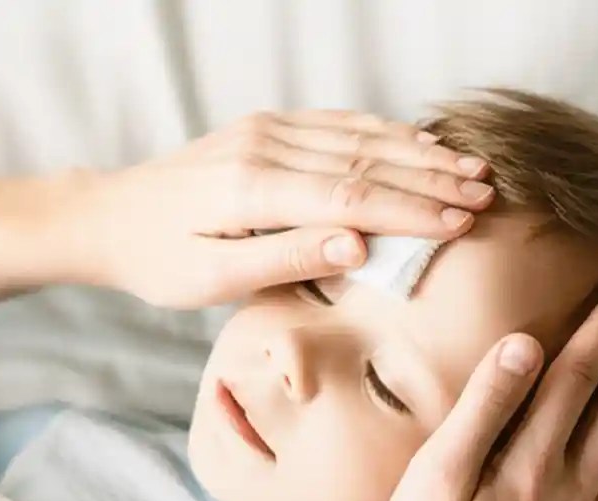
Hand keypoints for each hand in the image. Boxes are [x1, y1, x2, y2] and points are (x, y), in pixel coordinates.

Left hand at [62, 110, 494, 307]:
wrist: (111, 217)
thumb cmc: (160, 261)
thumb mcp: (213, 279)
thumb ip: (287, 258)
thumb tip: (358, 247)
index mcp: (252, 188)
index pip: (352, 197)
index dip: (412, 212)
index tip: (463, 224)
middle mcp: (264, 146)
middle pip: (365, 160)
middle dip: (431, 180)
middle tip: (486, 197)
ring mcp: (266, 129)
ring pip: (358, 136)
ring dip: (418, 154)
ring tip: (471, 170)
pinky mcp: (266, 127)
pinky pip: (337, 124)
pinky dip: (384, 134)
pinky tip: (419, 145)